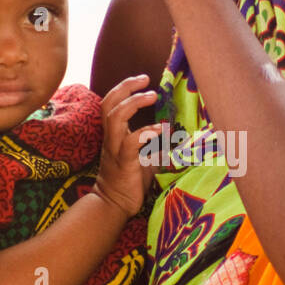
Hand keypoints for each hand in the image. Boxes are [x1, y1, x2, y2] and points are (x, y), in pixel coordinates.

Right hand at [94, 75, 159, 216]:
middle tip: (146, 79)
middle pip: (109, 104)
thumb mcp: (143, 156)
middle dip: (126, 87)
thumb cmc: (130, 181)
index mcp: (114, 135)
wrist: (114, 205)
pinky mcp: (123, 163)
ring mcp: (115, 150)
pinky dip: (145, 132)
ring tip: (152, 95)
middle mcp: (111, 139)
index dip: (124, 88)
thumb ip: (152, 143)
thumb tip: (175, 131)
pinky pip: (131, 143)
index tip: (143, 79)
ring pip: (115, 118)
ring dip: (134, 103)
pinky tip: (161, 129)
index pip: (111, 103)